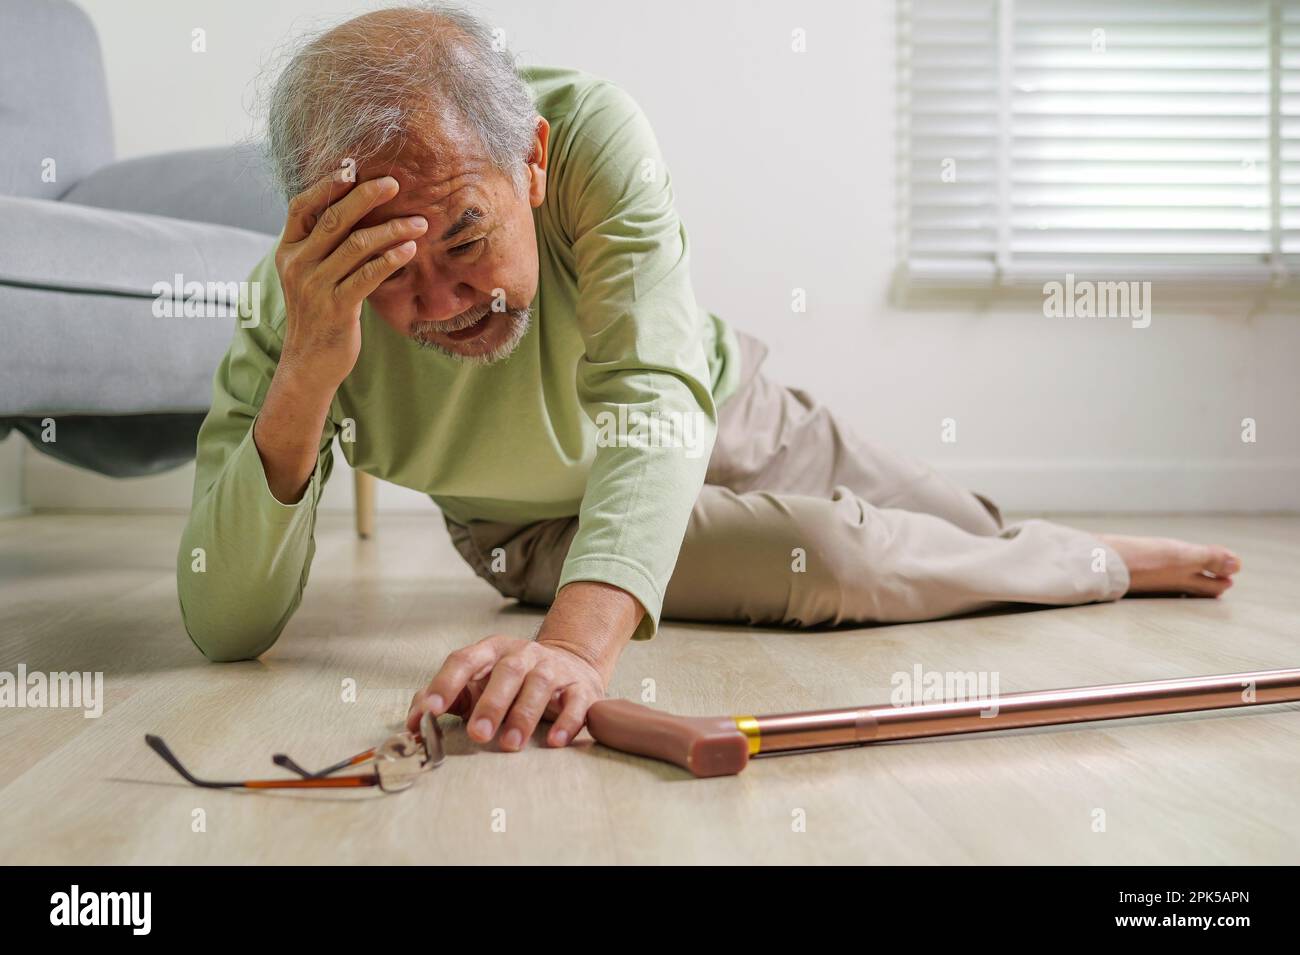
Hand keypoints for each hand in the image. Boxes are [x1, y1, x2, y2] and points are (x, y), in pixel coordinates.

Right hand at [273, 171, 428, 390]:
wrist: (309, 362)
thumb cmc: (319, 312)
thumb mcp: (311, 274)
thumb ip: (324, 244)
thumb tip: (354, 207)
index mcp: (288, 250)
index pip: (301, 206)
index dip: (326, 185)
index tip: (353, 168)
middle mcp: (297, 264)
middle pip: (333, 219)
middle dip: (366, 197)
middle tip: (395, 184)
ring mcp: (314, 286)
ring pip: (356, 246)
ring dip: (392, 230)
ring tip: (419, 223)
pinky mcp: (336, 308)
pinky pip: (367, 276)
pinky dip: (390, 259)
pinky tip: (409, 249)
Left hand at [406, 636, 608, 750]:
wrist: (569, 664)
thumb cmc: (511, 681)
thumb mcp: (476, 683)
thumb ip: (444, 699)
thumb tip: (414, 722)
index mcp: (491, 650)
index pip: (465, 660)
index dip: (446, 683)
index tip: (432, 710)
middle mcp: (523, 654)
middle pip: (507, 672)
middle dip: (491, 703)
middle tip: (478, 735)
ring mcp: (553, 668)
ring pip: (540, 684)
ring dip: (524, 715)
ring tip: (510, 744)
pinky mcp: (580, 687)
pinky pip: (576, 701)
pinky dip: (567, 721)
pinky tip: (555, 741)